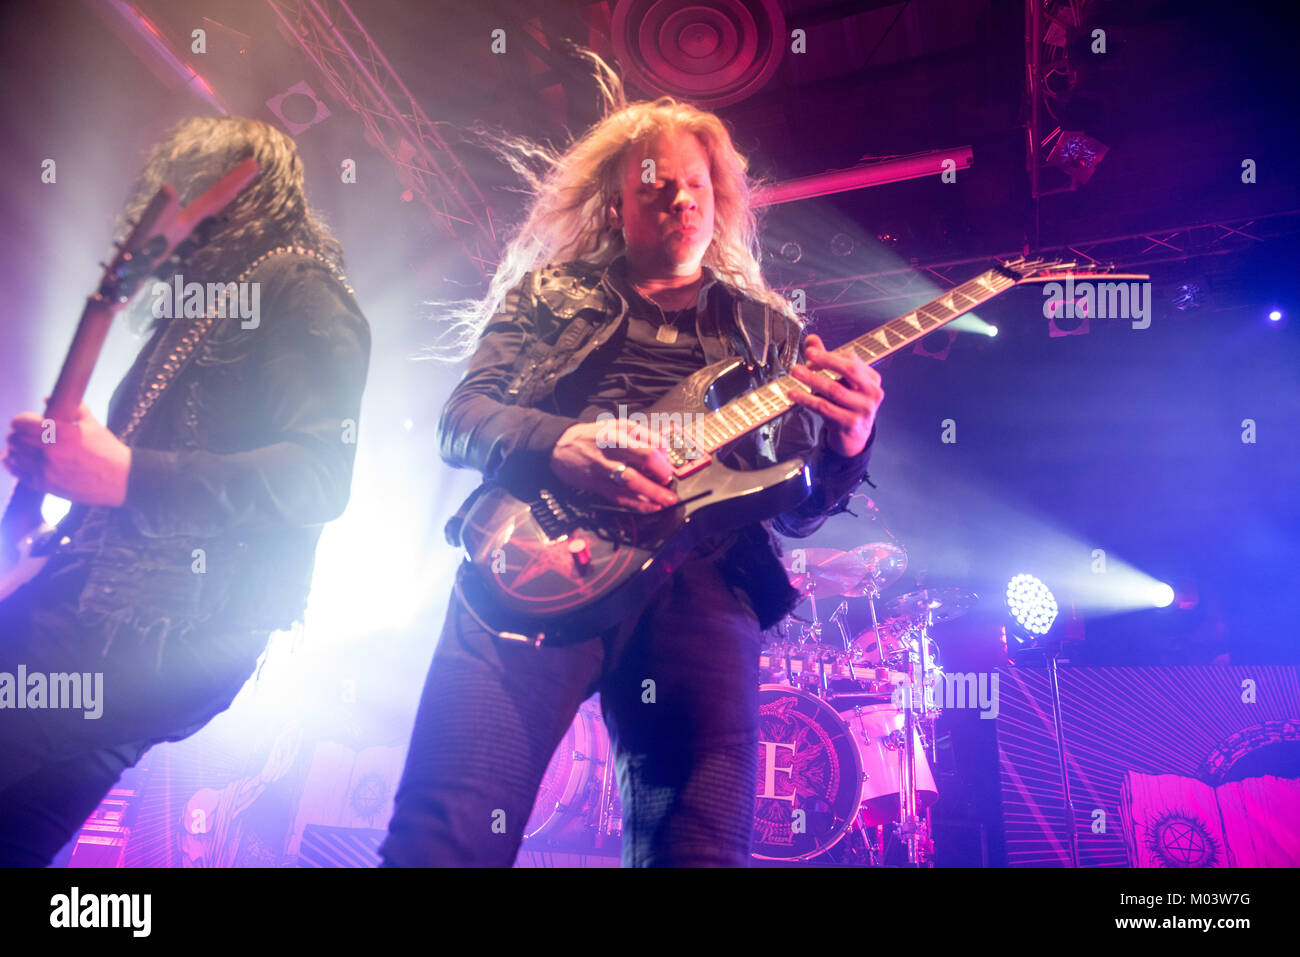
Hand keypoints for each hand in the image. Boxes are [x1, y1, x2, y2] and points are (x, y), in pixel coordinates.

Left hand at [3, 402, 130, 505]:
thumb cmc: (108, 450)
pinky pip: (20, 475)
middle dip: (15, 436)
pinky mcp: (48, 485)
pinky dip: (13, 467)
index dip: (19, 421)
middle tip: (18, 435)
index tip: (20, 422)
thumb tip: (48, 398)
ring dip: (13, 451)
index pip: (23, 423)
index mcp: (61, 432)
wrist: (122, 479)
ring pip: (14, 457)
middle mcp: (51, 451)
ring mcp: (48, 470)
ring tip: (15, 449)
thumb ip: (72, 409)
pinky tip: (12, 462)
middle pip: (15, 440)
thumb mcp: (93, 425)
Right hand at [550, 419, 677, 512]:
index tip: (668, 466)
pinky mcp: (596, 485)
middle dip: (659, 479)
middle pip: (640, 466)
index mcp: (617, 435)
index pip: (645, 448)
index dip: (661, 460)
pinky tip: (649, 507)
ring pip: (630, 485)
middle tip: (669, 485)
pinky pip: (619, 498)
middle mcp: (610, 453)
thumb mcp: (614, 424)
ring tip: (665, 501)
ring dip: (651, 495)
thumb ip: (639, 433)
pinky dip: (636, 504)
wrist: (558, 447)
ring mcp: (602, 471)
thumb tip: (661, 447)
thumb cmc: (591, 436)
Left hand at [788, 333, 883, 457]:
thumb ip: (827, 360)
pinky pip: (825, 408)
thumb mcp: (840, 382)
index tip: (811, 355)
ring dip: (812, 379)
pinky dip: (807, 399)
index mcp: (872, 379)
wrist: (855, 437)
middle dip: (827, 360)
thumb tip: (811, 339)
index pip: (852, 360)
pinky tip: (794, 394)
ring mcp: (863, 410)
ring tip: (795, 372)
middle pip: (849, 371)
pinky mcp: (850, 423)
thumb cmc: (847, 405)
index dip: (830, 356)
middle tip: (808, 355)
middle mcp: (872, 393)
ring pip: (834, 390)